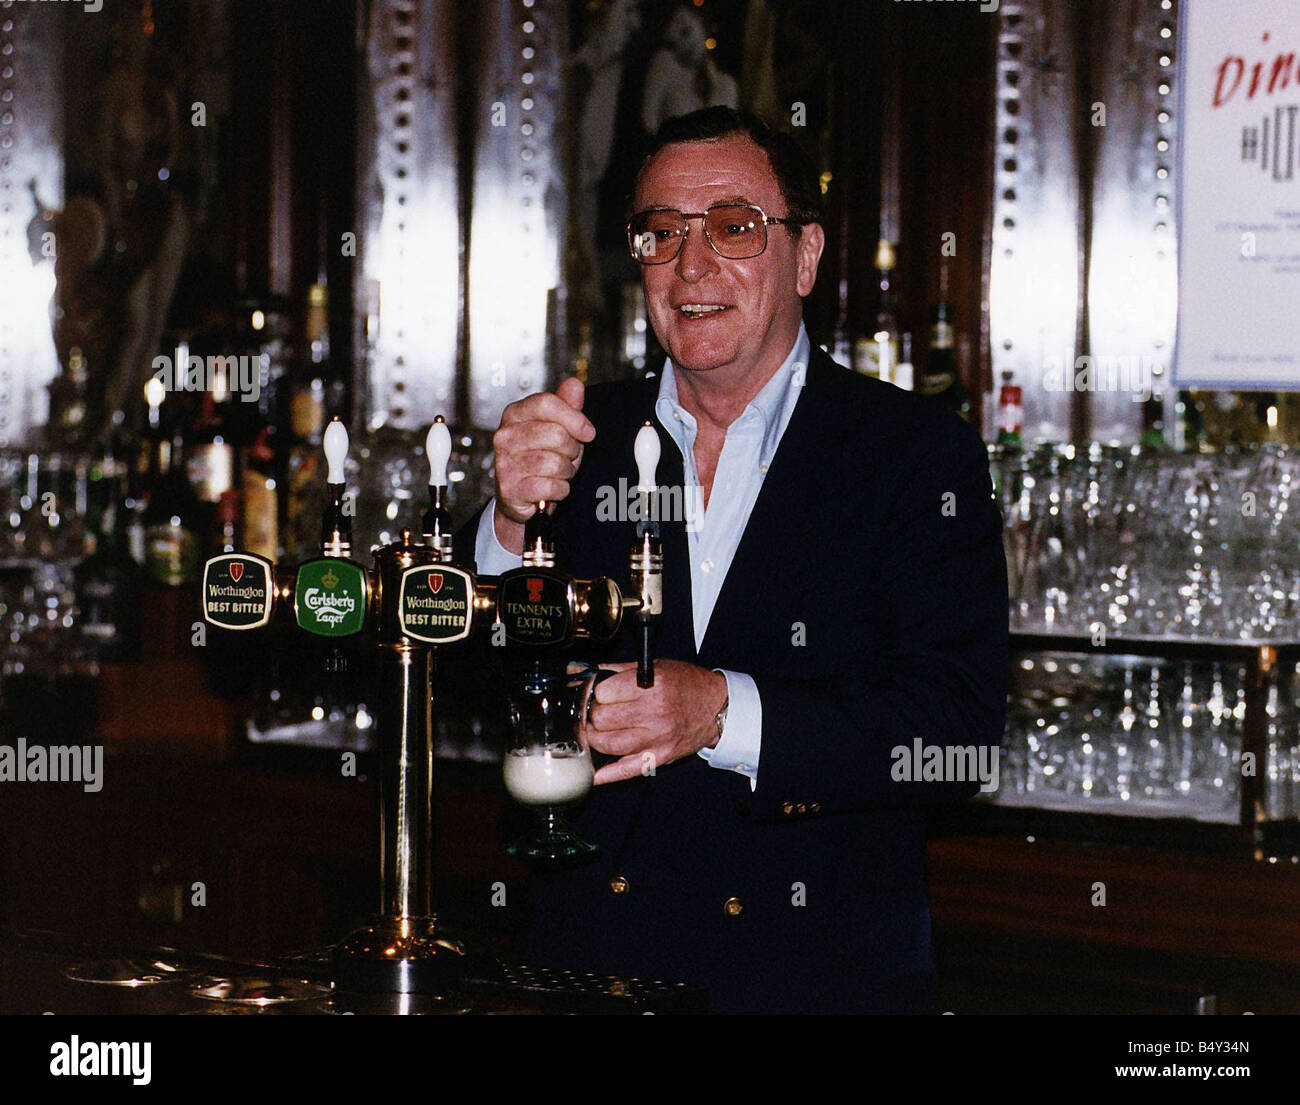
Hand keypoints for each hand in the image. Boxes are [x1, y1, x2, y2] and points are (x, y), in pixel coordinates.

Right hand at [492, 376, 595, 552]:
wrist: (517, 494)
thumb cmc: (538, 457)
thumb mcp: (554, 427)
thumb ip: (565, 406)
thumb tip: (574, 384)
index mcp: (515, 414)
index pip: (547, 403)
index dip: (574, 418)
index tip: (588, 432)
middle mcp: (505, 436)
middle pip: (556, 434)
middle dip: (572, 450)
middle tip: (567, 456)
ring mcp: (505, 463)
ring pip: (555, 463)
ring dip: (566, 471)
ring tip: (558, 472)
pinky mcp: (511, 489)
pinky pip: (552, 486)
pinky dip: (560, 489)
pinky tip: (552, 487)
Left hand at [583, 660, 727, 784]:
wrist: (717, 707)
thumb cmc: (687, 684)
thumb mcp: (655, 666)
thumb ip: (618, 669)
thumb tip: (586, 672)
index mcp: (651, 686)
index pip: (604, 693)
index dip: (598, 692)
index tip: (601, 693)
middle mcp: (654, 713)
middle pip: (602, 719)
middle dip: (595, 714)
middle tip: (601, 711)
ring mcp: (657, 738)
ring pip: (608, 744)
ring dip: (596, 738)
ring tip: (598, 730)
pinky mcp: (660, 757)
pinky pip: (627, 770)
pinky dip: (608, 774)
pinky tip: (594, 773)